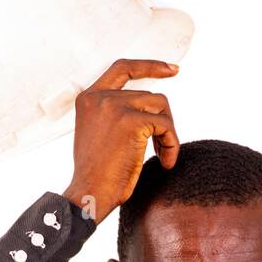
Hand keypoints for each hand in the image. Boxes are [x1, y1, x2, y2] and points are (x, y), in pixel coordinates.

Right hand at [62, 58, 180, 224]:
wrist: (89, 194)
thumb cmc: (96, 175)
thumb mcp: (98, 134)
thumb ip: (115, 113)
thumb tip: (150, 106)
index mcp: (89, 98)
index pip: (122, 69)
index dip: (149, 66)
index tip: (172, 70)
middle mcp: (99, 97)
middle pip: (150, 95)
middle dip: (162, 122)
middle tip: (162, 149)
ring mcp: (115, 106)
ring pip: (161, 107)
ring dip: (168, 134)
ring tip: (163, 157)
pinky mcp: (132, 121)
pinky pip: (166, 125)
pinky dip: (172, 144)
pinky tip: (165, 163)